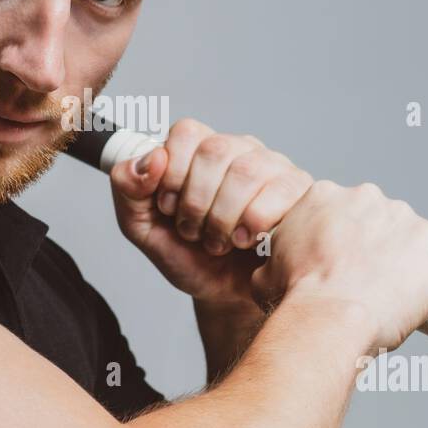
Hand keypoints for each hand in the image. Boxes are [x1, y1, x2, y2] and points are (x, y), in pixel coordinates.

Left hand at [108, 118, 314, 309]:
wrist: (226, 294)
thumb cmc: (187, 256)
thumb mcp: (142, 227)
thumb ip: (128, 189)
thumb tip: (152, 157)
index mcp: (199, 148)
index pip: (187, 132)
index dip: (172, 173)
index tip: (168, 207)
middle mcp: (238, 149)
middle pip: (215, 150)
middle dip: (196, 202)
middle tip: (193, 231)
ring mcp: (272, 166)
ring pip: (247, 171)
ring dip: (223, 217)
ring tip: (218, 241)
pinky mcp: (299, 190)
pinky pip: (279, 192)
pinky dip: (253, 224)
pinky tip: (246, 241)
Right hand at [251, 179, 427, 352]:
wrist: (331, 316)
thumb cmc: (298, 299)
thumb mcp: (268, 273)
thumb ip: (279, 261)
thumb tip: (274, 273)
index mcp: (323, 195)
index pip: (339, 213)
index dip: (338, 241)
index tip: (338, 263)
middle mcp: (365, 195)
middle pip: (374, 220)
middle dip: (370, 246)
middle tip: (360, 280)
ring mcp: (402, 216)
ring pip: (405, 238)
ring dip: (398, 260)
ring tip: (383, 295)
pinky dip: (425, 280)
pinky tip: (407, 301)